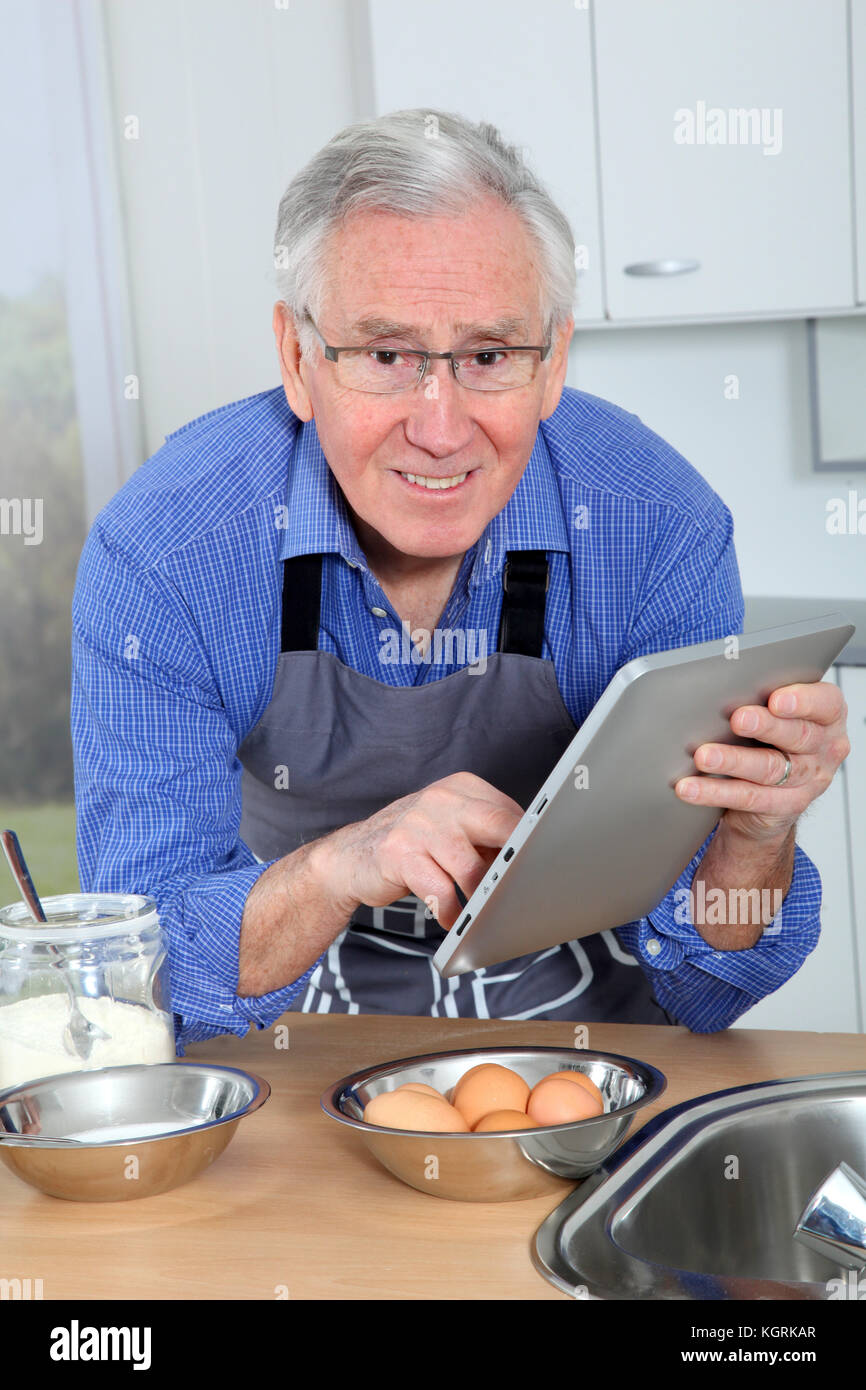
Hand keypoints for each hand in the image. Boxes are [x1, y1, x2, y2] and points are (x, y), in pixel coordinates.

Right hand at [311, 771, 523, 928]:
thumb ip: (487, 835)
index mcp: (461, 787)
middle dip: (516, 862)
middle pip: (498, 827)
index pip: (509, 812)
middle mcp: (441, 798)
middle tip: (526, 890)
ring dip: (482, 897)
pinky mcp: (399, 853)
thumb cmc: (414, 844)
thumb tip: (535, 861)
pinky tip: (453, 919)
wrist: (351, 855)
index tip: (545, 868)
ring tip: (485, 913)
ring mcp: (418, 824)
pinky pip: (439, 890)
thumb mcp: (451, 826)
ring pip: (471, 867)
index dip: (530, 844)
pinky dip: (451, 912)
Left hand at [675, 680, 850, 842]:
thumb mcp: (777, 714)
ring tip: (704, 756)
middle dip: (766, 727)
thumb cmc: (773, 739)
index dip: (803, 701)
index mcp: (827, 717)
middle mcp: (823, 748)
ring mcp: (808, 781)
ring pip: (770, 768)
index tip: (776, 699)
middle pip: (798, 736)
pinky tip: (692, 787)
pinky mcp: (786, 806)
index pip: (826, 704)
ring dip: (734, 761)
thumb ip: (762, 698)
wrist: (775, 796)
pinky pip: (748, 798)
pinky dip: (716, 792)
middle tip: (738, 719)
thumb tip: (722, 686)